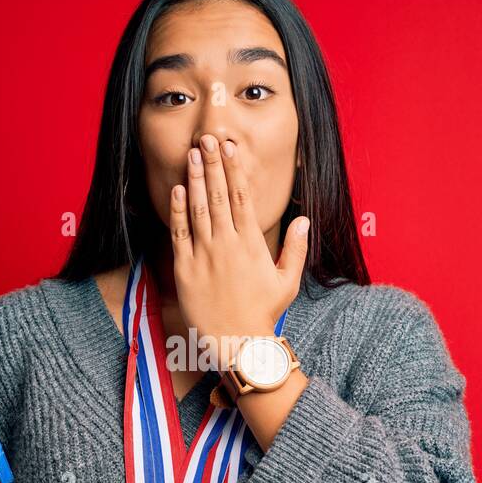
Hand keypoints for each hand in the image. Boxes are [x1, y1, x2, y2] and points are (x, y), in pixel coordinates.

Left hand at [170, 133, 309, 368]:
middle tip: (207, 139)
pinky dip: (178, 210)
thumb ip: (296, 248)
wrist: (237, 343)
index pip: (242, 197)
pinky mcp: (185, 269)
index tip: (230, 149)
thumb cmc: (264, 314)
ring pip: (198, 209)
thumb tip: (304, 220)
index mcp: (252, 243)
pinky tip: (177, 190)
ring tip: (192, 155)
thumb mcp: (287, 281)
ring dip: (194, 179)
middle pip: (218, 195)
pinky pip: (180, 233)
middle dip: (212, 164)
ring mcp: (204, 255)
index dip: (234, 170)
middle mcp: (227, 244)